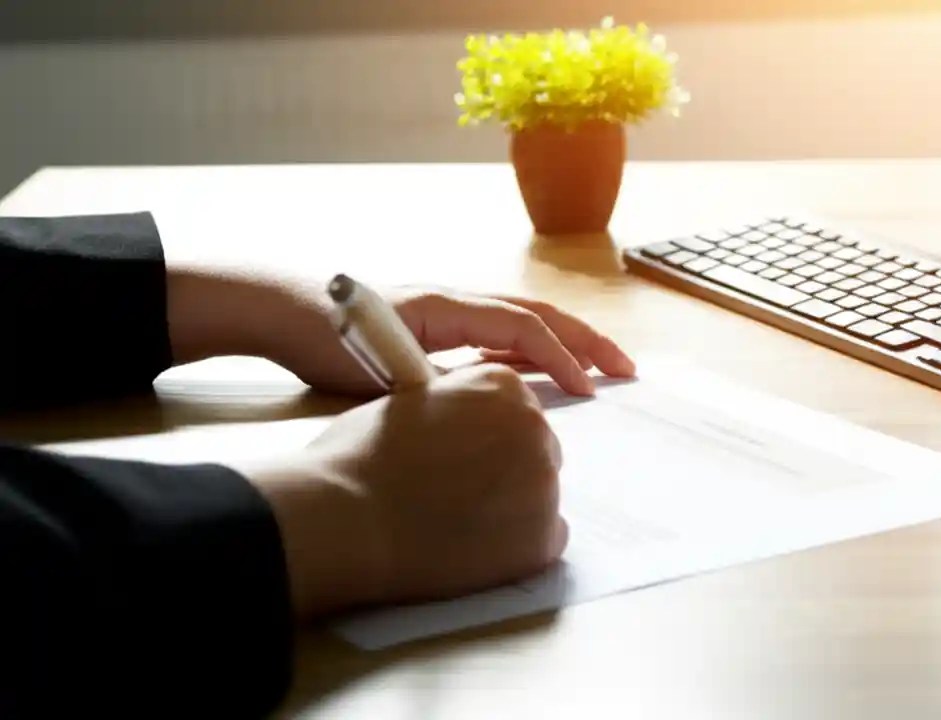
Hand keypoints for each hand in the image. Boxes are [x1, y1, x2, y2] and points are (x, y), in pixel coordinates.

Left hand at [165, 265, 634, 395]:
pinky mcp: (441, 322)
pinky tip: (542, 374)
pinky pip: (502, 333)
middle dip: (586, 342)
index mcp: (450, 306)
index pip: (525, 330)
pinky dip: (533, 350)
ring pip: (524, 321)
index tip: (591, 391)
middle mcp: (458, 298)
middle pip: (539, 315)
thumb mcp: (385, 372)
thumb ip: (441, 385)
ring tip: (601, 369)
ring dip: (566, 342)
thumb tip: (489, 403)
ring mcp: (451, 308)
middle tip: (627, 370)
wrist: (284, 311)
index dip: (562, 360)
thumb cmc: (327, 340)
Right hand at [231, 364, 565, 618]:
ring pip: (542, 495)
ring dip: (511, 507)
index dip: (486, 436)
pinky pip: (546, 538)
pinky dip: (518, 546)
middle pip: (537, 449)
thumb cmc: (359, 458)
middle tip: (459, 493)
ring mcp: (544, 483)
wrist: (345, 516)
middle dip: (507, 468)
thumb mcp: (412, 401)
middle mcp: (535, 427)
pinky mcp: (542, 537)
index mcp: (503, 385)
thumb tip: (469, 427)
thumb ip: (457, 408)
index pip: (517, 410)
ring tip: (457, 523)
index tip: (459, 456)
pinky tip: (475, 547)